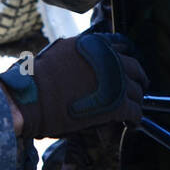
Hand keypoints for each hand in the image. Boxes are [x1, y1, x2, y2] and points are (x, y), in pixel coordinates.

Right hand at [0, 32, 147, 138]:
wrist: (32, 97)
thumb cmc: (37, 78)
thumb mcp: (59, 51)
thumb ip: (79, 53)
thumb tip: (85, 58)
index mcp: (96, 45)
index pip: (121, 47)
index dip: (125, 60)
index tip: (127, 68)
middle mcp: (110, 59)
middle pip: (133, 69)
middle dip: (137, 80)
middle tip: (137, 89)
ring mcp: (116, 82)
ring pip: (136, 92)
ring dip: (135, 101)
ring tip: (132, 109)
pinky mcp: (117, 104)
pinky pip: (134, 111)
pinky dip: (135, 119)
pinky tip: (132, 124)